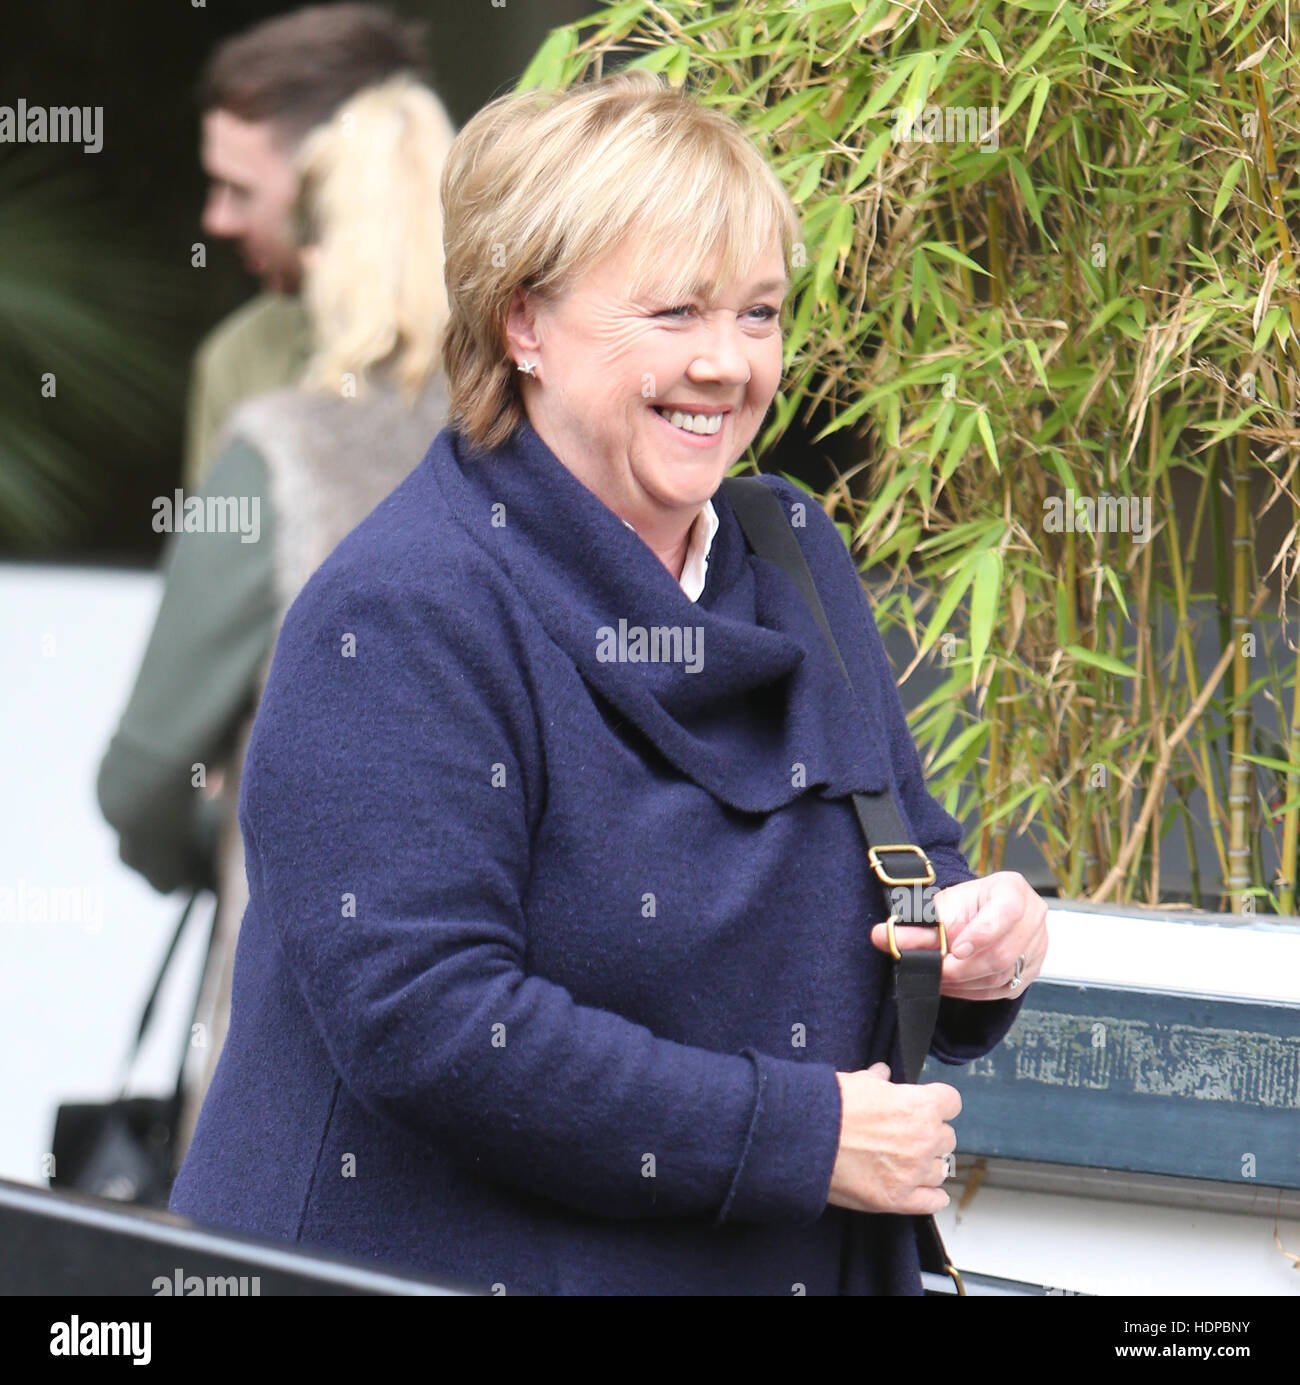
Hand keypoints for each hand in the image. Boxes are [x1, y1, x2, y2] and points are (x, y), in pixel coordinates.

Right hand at [826, 1062, 958, 1214]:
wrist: (805, 1137)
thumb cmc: (829, 1106)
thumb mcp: (857, 1081)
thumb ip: (878, 1081)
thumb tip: (881, 1074)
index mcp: (919, 1105)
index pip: (951, 1102)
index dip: (938, 1103)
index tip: (928, 1107)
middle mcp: (924, 1139)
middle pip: (947, 1138)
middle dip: (930, 1135)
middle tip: (908, 1134)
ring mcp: (913, 1172)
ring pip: (941, 1169)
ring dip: (928, 1164)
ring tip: (908, 1162)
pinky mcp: (899, 1199)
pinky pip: (932, 1201)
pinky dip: (931, 1197)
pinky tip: (925, 1191)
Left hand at [868, 869, 1048, 1000]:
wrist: (983, 912)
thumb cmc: (966, 905)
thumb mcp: (941, 907)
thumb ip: (915, 924)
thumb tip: (882, 936)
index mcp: (1013, 890)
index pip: (1007, 912)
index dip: (982, 933)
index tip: (957, 949)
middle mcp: (1033, 918)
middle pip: (1002, 953)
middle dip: (963, 968)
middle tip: (935, 971)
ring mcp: (1036, 947)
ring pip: (1002, 976)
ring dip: (965, 983)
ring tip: (938, 978)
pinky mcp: (1031, 972)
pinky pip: (1002, 990)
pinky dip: (973, 991)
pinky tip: (953, 986)